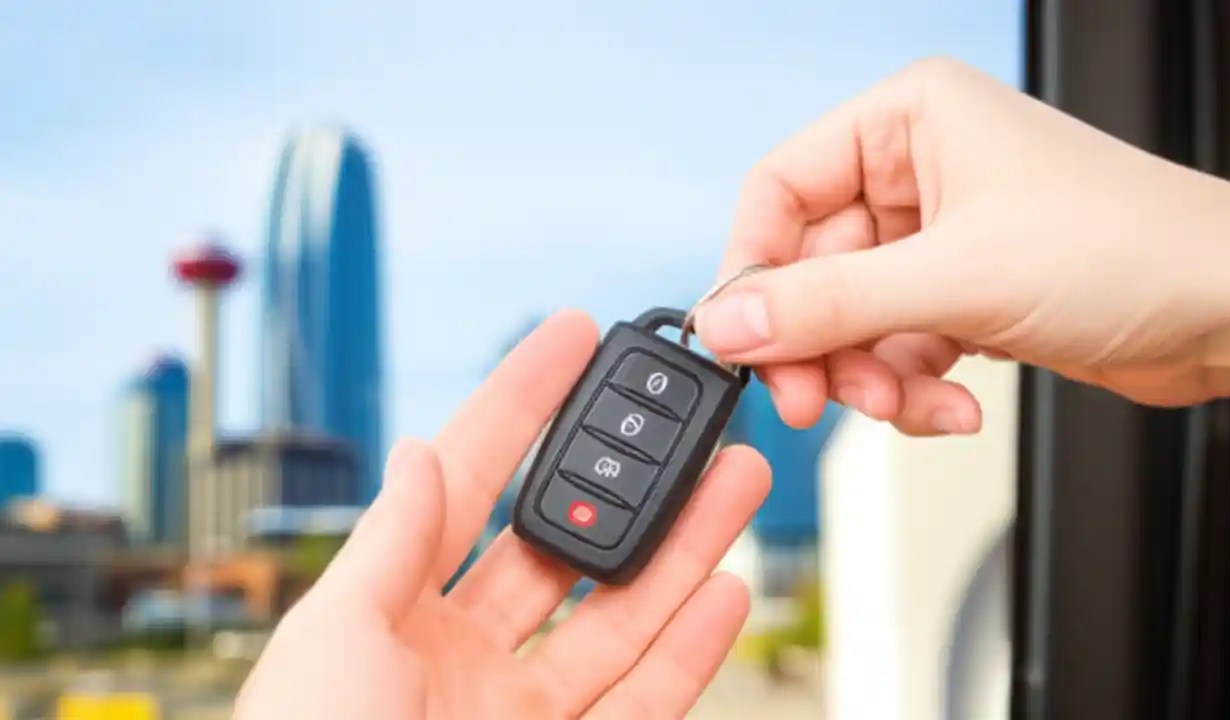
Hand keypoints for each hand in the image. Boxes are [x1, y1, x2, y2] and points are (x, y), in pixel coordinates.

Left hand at [233, 311, 770, 718]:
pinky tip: (723, 587)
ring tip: (736, 482)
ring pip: (621, 617)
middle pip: (568, 547)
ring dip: (683, 549)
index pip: (469, 483)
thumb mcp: (331, 640)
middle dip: (629, 479)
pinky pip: (645, 701)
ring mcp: (521, 714)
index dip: (520, 404)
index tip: (567, 339)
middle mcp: (463, 656)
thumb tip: (422, 452)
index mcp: (394, 613)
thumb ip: (391, 545)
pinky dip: (689, 646)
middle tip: (682, 418)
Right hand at [695, 57, 1229, 433]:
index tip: (744, 338)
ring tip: (906, 405)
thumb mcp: (955, 278)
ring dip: (869, 376)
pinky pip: (895, 347)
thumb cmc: (1134, 248)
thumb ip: (827, 304)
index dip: (753, 268)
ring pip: (851, 319)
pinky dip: (911, 388)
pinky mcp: (964, 295)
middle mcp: (919, 171)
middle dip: (820, 344)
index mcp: (910, 120)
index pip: (780, 189)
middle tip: (814, 399)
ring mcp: (941, 238)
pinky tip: (951, 406)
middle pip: (812, 268)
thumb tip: (729, 323)